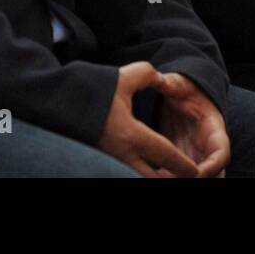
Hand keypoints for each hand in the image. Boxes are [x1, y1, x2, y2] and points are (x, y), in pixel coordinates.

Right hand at [96, 62, 201, 177]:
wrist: (57, 101)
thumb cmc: (92, 89)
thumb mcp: (124, 77)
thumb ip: (148, 75)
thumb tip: (161, 78)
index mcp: (131, 135)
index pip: (166, 155)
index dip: (184, 165)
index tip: (197, 171)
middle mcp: (121, 154)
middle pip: (153, 178)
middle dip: (170, 178)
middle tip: (183, 176)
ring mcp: (108, 160)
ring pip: (136, 177)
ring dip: (152, 177)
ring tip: (165, 174)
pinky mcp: (98, 160)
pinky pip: (122, 172)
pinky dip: (136, 173)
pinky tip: (144, 169)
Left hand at [154, 73, 230, 177]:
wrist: (183, 96)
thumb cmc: (187, 90)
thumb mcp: (181, 84)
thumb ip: (172, 84)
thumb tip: (160, 80)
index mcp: (213, 130)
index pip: (221, 153)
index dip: (213, 166)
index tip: (197, 173)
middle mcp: (207, 149)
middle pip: (210, 174)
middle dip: (193, 178)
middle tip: (171, 178)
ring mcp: (195, 157)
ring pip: (194, 177)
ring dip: (179, 179)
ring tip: (158, 178)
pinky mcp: (181, 161)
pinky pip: (178, 175)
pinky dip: (168, 177)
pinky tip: (151, 176)